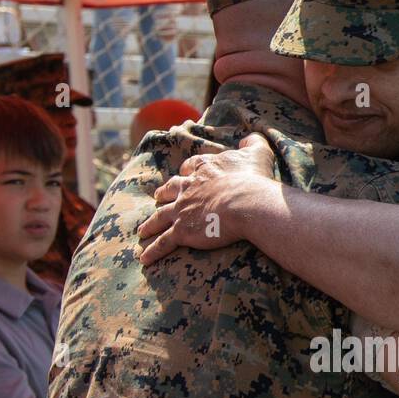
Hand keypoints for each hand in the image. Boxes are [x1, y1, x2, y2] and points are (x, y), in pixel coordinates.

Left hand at [137, 133, 275, 264]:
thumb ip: (252, 142)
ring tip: (143, 231)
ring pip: (161, 217)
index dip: (186, 171)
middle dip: (163, 194)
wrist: (244, 202)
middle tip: (157, 197)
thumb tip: (249, 139)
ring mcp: (182, 210)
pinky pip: (163, 242)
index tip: (183, 173)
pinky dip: (153, 250)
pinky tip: (144, 258)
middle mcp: (189, 188)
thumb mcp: (256, 153)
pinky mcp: (182, 230)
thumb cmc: (251, 179)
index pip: (190, 168)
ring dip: (151, 224)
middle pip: (171, 190)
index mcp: (204, 169)